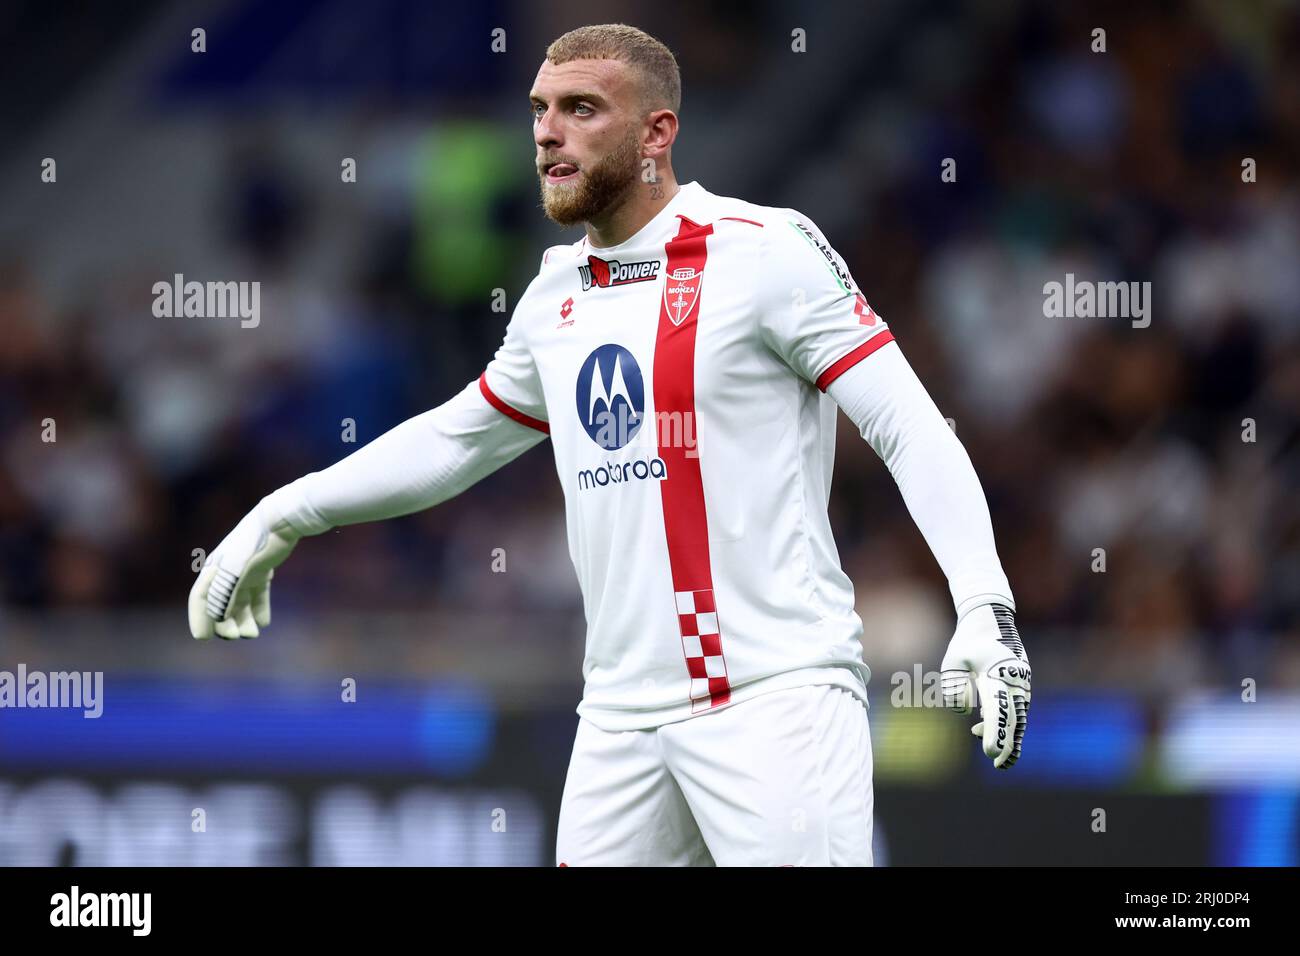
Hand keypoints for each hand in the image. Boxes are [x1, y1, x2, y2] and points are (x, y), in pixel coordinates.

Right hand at [188, 496, 300, 639]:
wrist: (280, 522)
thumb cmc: (254, 543)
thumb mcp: (236, 569)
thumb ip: (225, 593)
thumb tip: (217, 618)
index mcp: (215, 570)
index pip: (200, 597)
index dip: (199, 618)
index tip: (203, 638)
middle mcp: (227, 572)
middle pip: (221, 604)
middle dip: (225, 623)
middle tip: (235, 636)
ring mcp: (244, 572)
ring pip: (240, 603)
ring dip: (243, 620)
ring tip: (252, 634)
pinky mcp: (262, 571)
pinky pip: (258, 595)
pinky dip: (259, 610)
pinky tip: (264, 623)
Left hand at [940, 603, 1030, 768]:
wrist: (990, 621)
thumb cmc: (967, 642)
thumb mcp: (952, 660)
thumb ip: (955, 686)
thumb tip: (968, 711)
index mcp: (997, 673)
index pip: (997, 709)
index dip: (995, 733)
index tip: (990, 753)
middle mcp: (1014, 680)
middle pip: (1014, 719)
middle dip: (1007, 743)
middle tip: (997, 764)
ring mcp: (1021, 684)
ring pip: (1018, 717)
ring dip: (1008, 737)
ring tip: (996, 759)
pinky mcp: (1020, 686)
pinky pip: (1016, 710)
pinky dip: (1006, 724)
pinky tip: (981, 730)